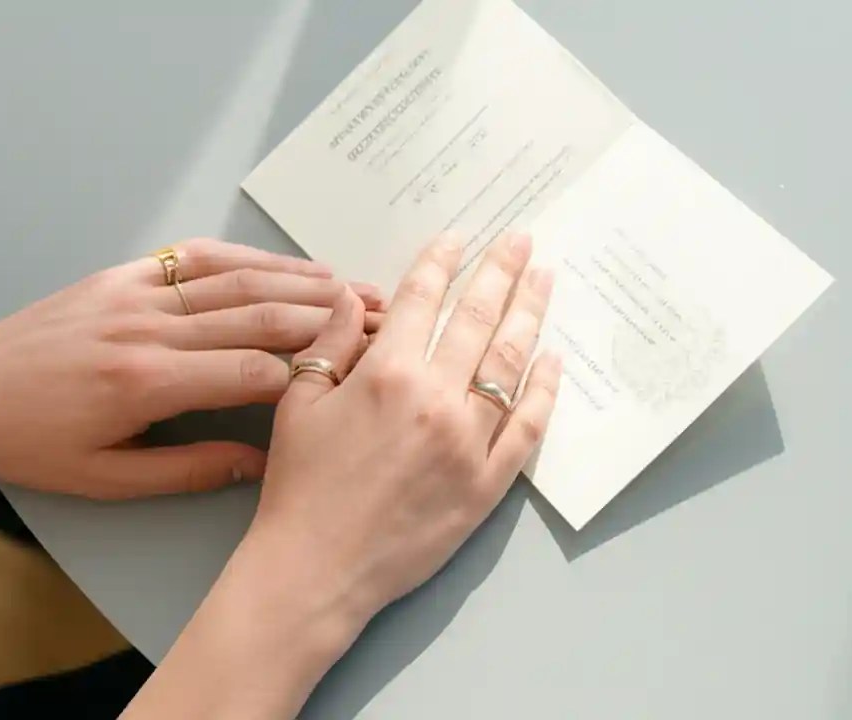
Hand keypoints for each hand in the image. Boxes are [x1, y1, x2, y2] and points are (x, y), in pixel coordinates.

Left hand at [0, 238, 383, 498]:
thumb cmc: (37, 445)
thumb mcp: (111, 479)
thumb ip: (193, 470)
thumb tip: (265, 462)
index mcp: (148, 383)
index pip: (252, 371)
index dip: (310, 375)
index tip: (354, 380)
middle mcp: (150, 327)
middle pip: (258, 313)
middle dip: (329, 317)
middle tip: (383, 318)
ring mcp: (137, 291)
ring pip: (236, 277)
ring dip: (300, 280)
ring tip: (354, 286)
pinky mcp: (124, 273)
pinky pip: (196, 256)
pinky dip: (248, 256)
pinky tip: (285, 264)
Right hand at [120, 233, 560, 719]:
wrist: (317, 569)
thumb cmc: (300, 485)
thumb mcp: (299, 403)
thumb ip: (332, 342)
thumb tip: (356, 293)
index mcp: (387, 374)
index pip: (423, 299)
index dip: (441, 262)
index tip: (459, 237)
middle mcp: (436, 399)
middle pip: (478, 320)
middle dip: (501, 271)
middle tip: (522, 240)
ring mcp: (469, 442)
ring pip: (510, 365)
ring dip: (530, 315)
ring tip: (544, 280)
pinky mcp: (488, 483)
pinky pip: (527, 429)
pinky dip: (544, 391)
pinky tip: (552, 361)